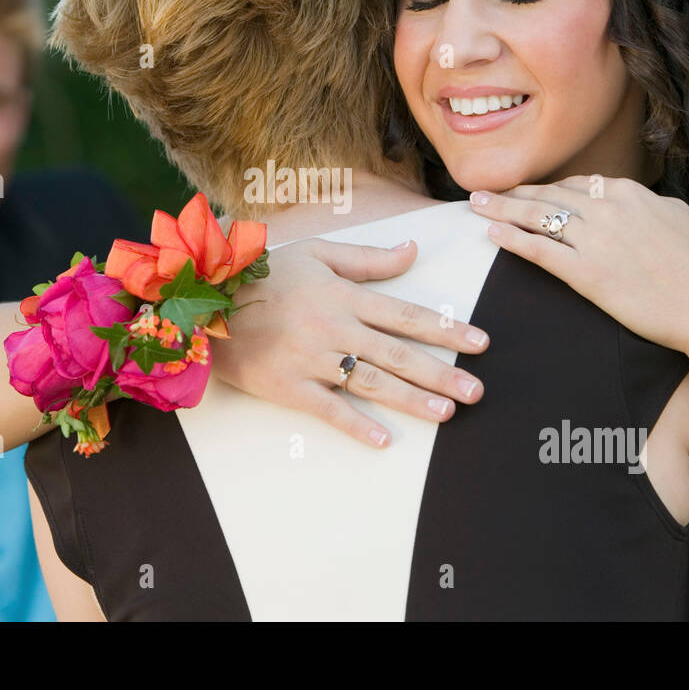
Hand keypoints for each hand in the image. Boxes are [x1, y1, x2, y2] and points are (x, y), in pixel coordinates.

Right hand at [211, 238, 489, 446]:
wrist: (207, 303)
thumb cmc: (265, 276)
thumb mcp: (316, 253)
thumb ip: (368, 258)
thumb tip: (413, 250)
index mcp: (344, 296)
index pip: (406, 315)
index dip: (446, 328)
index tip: (481, 342)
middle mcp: (334, 328)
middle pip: (398, 353)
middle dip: (442, 372)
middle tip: (476, 390)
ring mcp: (312, 359)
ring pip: (371, 382)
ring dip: (411, 399)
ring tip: (447, 412)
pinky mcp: (289, 387)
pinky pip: (328, 409)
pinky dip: (356, 425)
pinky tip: (385, 440)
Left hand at [468, 175, 688, 350]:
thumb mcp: (676, 217)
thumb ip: (648, 203)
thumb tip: (635, 197)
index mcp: (629, 193)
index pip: (577, 183)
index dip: (546, 187)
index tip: (526, 190)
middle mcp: (608, 209)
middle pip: (549, 193)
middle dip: (513, 191)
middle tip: (485, 191)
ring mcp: (594, 240)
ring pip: (536, 215)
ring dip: (501, 207)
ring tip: (475, 204)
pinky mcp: (586, 272)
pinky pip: (539, 250)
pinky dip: (512, 239)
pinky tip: (492, 233)